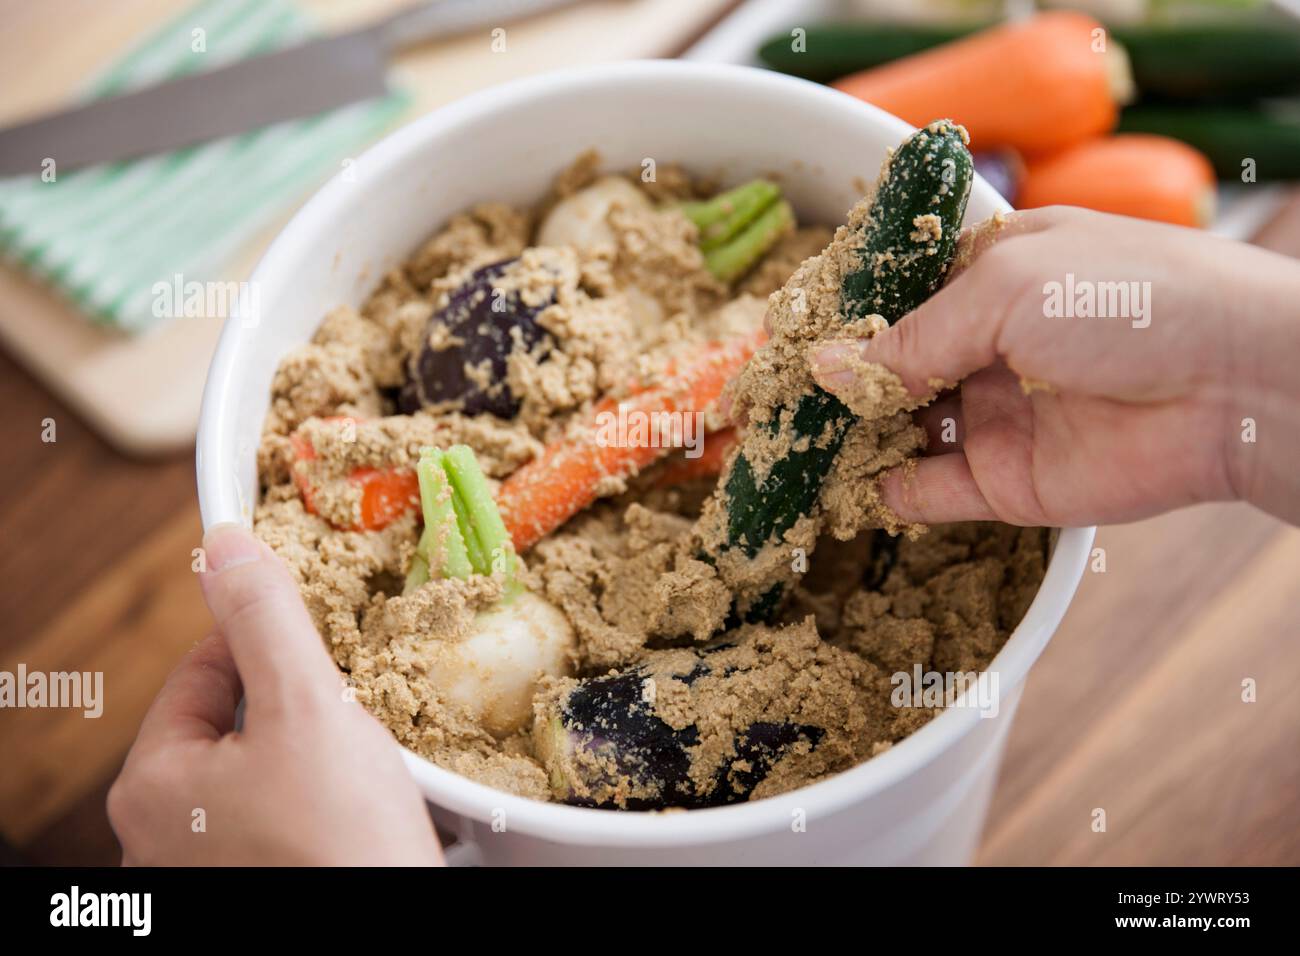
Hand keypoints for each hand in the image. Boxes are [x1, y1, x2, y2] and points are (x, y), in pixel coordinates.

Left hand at [108, 525, 443, 865]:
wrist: (386, 943)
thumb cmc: (339, 845)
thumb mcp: (307, 708)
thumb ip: (265, 619)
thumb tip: (225, 545)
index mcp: (156, 784)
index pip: (202, 673)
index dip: (264, 641)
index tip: (318, 634)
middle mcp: (165, 838)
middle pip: (238, 728)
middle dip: (303, 708)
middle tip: (357, 704)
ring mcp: (211, 873)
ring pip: (270, 779)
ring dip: (324, 759)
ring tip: (373, 762)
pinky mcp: (261, 887)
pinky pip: (290, 827)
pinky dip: (331, 809)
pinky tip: (373, 811)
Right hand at [810, 207, 1299, 527]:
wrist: (1234, 385)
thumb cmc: (1129, 299)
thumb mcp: (1002, 289)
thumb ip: (906, 337)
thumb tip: (820, 365)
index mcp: (987, 273)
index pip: (893, 296)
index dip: (837, 317)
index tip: (778, 338)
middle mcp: (984, 343)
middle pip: (887, 368)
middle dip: (831, 386)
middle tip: (766, 406)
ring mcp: (992, 414)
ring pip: (898, 431)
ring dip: (846, 440)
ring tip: (784, 451)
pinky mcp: (1006, 482)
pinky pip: (928, 490)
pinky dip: (883, 492)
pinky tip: (838, 490)